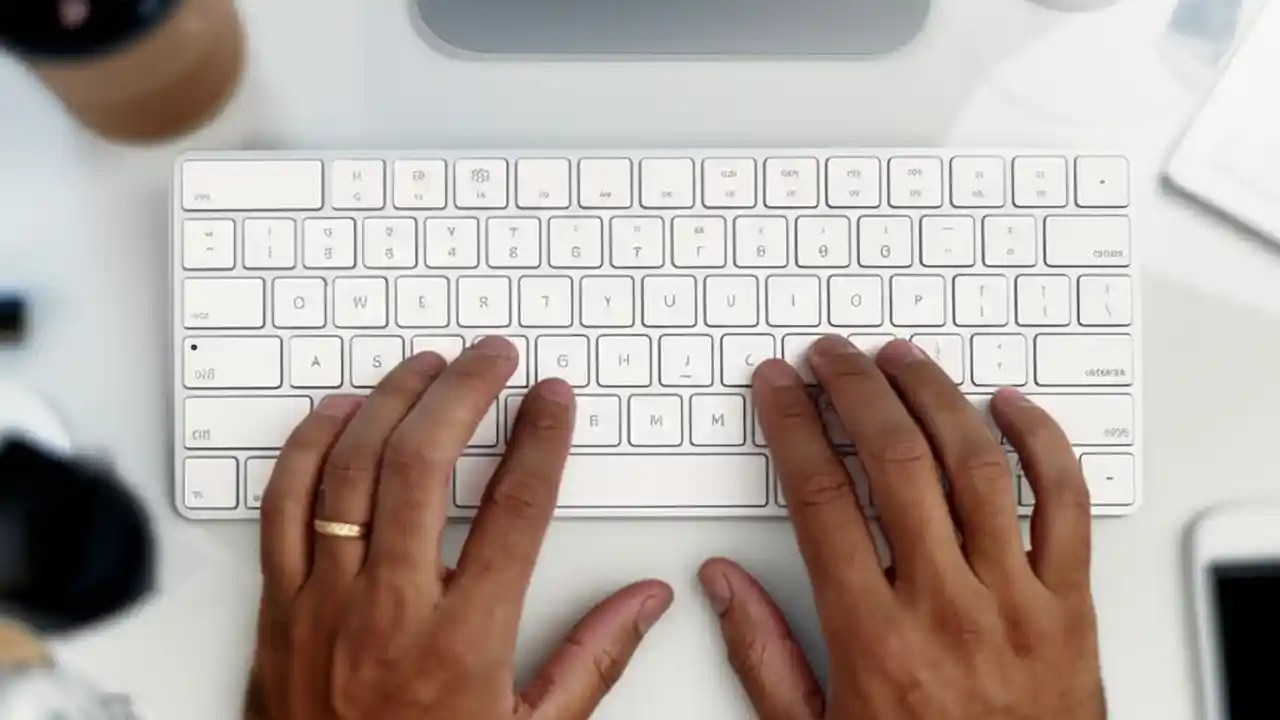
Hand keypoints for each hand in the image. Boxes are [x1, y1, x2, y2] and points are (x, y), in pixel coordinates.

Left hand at [247, 337, 672, 719]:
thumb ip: (592, 659)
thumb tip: (646, 602)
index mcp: (463, 643)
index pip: (514, 511)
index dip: (541, 440)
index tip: (552, 400)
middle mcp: (389, 612)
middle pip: (421, 466)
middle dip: (463, 392)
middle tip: (491, 358)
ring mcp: (324, 603)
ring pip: (348, 470)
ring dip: (390, 403)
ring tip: (426, 369)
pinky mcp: (278, 606)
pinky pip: (283, 504)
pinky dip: (309, 446)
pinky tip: (339, 415)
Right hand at [700, 336, 1103, 718]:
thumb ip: (764, 654)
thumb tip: (721, 583)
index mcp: (875, 640)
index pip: (821, 499)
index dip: (793, 426)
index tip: (779, 388)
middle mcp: (947, 609)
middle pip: (897, 463)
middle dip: (856, 390)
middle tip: (833, 356)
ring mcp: (1017, 602)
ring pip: (977, 468)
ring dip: (934, 399)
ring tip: (902, 362)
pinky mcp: (1070, 607)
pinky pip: (1066, 505)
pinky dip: (1043, 444)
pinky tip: (1010, 408)